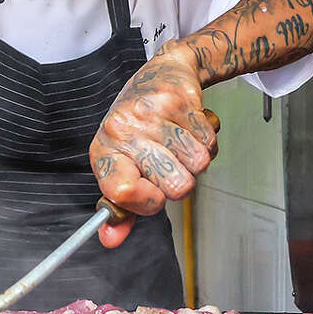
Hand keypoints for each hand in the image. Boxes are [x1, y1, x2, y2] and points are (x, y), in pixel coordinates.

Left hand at [88, 43, 218, 249]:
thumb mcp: (123, 165)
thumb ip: (121, 207)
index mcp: (103, 153)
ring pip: (197, 166)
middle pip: (175, 187)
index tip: (152, 193)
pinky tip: (191, 128)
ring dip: (196, 161)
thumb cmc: (140, 126)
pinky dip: (207, 141)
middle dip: (181, 182)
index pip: (121, 193)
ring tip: (180, 143)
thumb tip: (110, 239)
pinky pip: (208, 142)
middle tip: (170, 162)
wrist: (162, 74)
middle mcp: (121, 131)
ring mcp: (149, 114)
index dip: (147, 202)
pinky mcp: (177, 100)